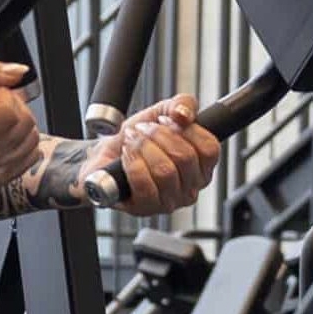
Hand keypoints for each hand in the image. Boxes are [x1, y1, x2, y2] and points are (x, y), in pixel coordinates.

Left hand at [83, 95, 219, 214]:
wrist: (103, 156)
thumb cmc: (135, 140)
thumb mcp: (160, 112)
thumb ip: (182, 104)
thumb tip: (185, 113)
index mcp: (201, 168)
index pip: (209, 149)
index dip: (186, 129)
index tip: (165, 121)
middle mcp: (190, 188)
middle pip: (185, 158)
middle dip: (158, 136)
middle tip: (142, 130)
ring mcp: (169, 202)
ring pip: (165, 171)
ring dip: (143, 148)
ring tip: (132, 141)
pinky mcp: (145, 209)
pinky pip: (144, 185)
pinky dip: (132, 163)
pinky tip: (125, 156)